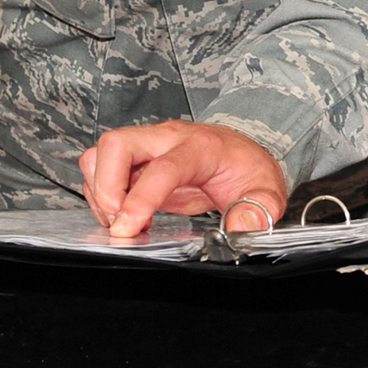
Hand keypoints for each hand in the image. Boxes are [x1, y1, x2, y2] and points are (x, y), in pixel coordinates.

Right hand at [76, 121, 286, 240]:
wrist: (241, 153)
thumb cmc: (248, 170)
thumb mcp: (267, 192)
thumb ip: (258, 210)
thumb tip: (240, 226)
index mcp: (201, 147)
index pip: (163, 168)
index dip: (140, 199)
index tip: (127, 228)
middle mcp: (168, 139)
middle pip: (116, 144)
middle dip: (105, 187)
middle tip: (118, 222)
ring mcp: (148, 147)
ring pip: (100, 154)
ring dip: (100, 192)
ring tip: (122, 220)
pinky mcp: (135, 159)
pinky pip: (100, 169)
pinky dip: (100, 195)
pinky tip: (123, 214)